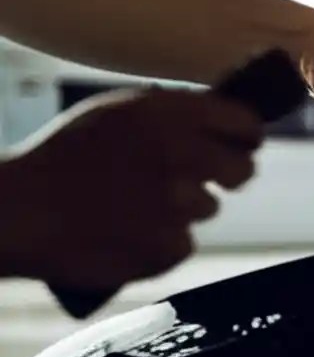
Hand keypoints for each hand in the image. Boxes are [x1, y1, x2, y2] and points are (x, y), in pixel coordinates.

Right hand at [0, 88, 262, 289]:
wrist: (18, 211)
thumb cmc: (63, 159)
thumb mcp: (113, 115)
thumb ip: (169, 115)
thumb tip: (223, 123)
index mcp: (166, 112)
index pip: (242, 120)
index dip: (247, 135)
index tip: (246, 143)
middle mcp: (179, 153)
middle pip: (242, 170)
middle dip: (229, 175)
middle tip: (207, 180)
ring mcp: (178, 202)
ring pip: (208, 208)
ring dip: (182, 210)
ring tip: (132, 206)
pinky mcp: (170, 244)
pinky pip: (182, 242)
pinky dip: (160, 241)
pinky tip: (125, 232)